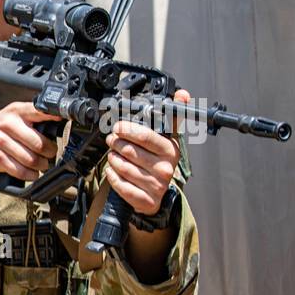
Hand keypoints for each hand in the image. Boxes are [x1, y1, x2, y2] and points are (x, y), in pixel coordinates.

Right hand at [0, 102, 58, 180]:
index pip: (40, 111)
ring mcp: (0, 141)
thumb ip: (30, 118)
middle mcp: (7, 124)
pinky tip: (32, 174)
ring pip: (31, 159)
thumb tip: (56, 124)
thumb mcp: (9, 117)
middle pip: (39, 143)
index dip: (56, 116)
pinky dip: (29, 175)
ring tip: (41, 166)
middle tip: (50, 155)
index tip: (66, 121)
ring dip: (40, 166)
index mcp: (15, 111)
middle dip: (49, 153)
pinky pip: (20, 170)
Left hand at [103, 89, 185, 214]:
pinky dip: (112, 175)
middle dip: (116, 143)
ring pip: (124, 167)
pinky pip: (121, 185)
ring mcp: (156, 186)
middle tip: (111, 139)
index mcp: (171, 150)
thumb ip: (170, 118)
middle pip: (131, 151)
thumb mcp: (166, 139)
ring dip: (113, 158)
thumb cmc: (158, 162)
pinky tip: (111, 170)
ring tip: (112, 153)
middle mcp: (165, 168)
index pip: (146, 136)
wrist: (156, 195)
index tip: (117, 126)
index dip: (127, 129)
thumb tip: (182, 94)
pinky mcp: (145, 200)